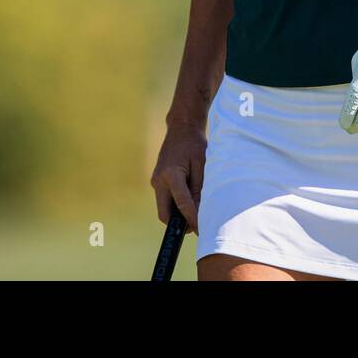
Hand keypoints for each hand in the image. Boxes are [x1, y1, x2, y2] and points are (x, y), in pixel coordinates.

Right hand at [150, 119, 207, 234]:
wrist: (181, 128)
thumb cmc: (194, 144)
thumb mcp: (202, 165)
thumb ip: (199, 189)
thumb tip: (199, 211)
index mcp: (171, 174)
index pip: (182, 204)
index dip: (192, 219)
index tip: (202, 229)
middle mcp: (159, 180)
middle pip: (165, 214)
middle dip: (178, 224)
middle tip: (197, 226)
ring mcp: (155, 181)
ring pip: (163, 208)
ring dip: (176, 214)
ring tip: (195, 214)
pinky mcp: (156, 181)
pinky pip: (164, 200)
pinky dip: (174, 205)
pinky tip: (189, 203)